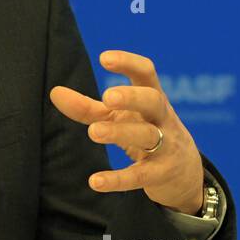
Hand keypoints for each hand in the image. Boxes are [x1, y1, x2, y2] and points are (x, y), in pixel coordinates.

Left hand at [49, 49, 203, 213]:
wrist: (185, 174)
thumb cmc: (146, 133)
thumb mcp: (120, 118)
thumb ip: (88, 108)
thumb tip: (55, 92)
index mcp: (152, 98)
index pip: (146, 73)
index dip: (128, 63)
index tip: (104, 58)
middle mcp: (162, 118)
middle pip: (153, 100)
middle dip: (132, 97)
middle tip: (107, 97)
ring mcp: (166, 146)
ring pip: (147, 135)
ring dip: (120, 132)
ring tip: (93, 132)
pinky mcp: (161, 174)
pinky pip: (140, 175)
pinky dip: (118, 179)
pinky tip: (95, 181)